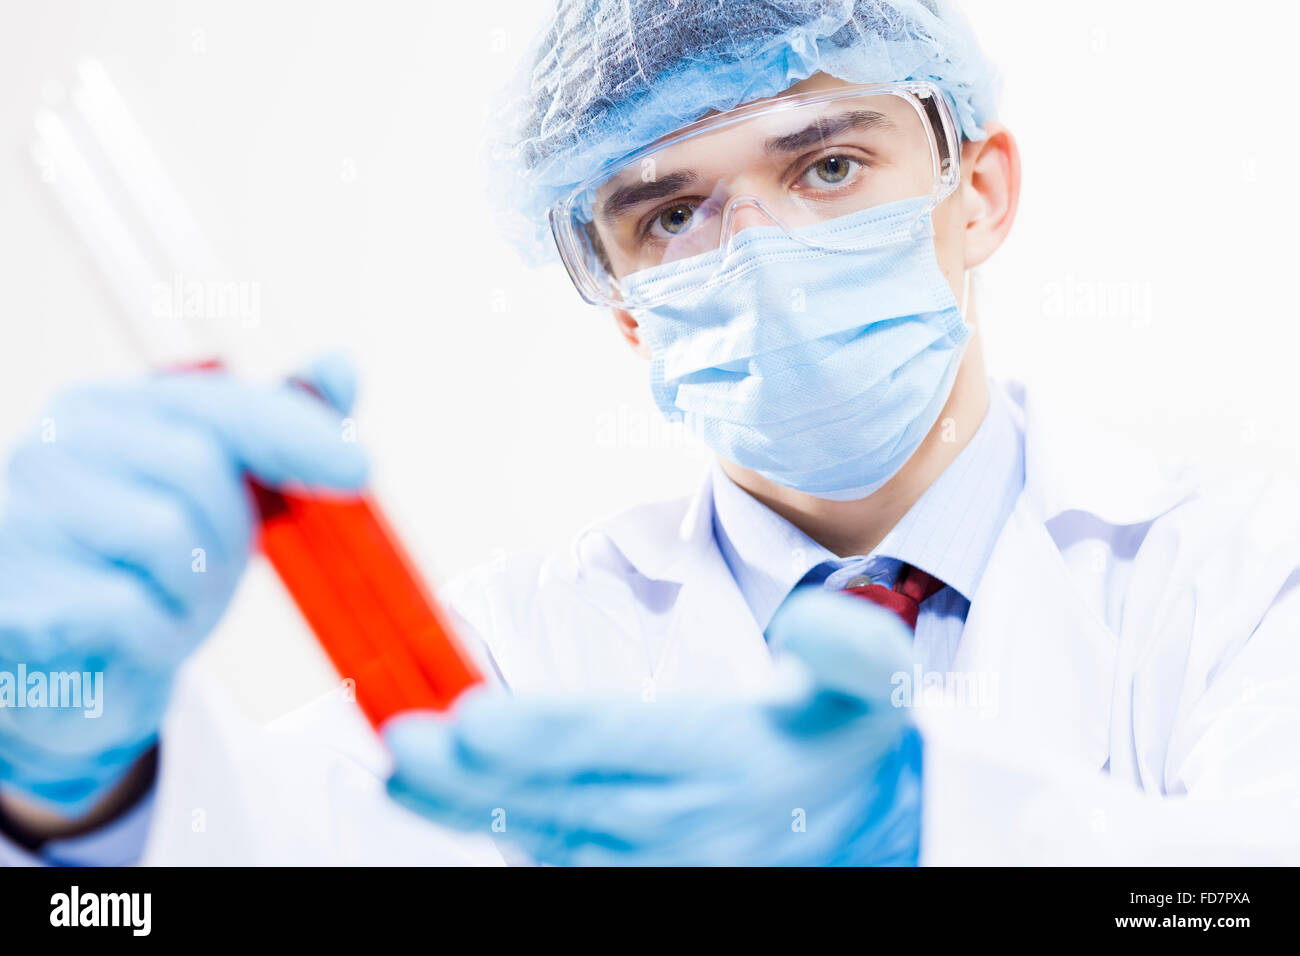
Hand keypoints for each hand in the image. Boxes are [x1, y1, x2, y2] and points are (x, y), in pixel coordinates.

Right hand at [0, 355, 367, 813]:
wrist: (60, 679)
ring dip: (193, 592)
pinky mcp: (12, 600)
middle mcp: (52, 448)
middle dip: (231, 533)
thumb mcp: (220, 501)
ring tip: (161, 607)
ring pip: (167, 537)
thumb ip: (276, 434)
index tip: (361, 470)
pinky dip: (156, 638)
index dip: (296, 433)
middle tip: (208, 574)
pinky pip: (131, 610)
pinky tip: (129, 644)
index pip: (217, 404)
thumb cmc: (147, 574)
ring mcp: (20, 520)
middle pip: (199, 467)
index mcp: (105, 409)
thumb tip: (343, 367)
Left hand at [384, 588, 922, 865]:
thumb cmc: (847, 736)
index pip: (622, 740)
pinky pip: (560, 861)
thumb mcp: (873, 681)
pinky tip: (445, 803)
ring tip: (401, 774)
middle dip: (475, 775)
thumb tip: (806, 624)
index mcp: (731, 756)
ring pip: (548, 837)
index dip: (543, 732)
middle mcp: (686, 822)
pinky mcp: (640, 877)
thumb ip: (852, 649)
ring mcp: (660, 862)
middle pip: (564, 797)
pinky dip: (500, 831)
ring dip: (468, 808)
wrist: (870, 820)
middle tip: (402, 745)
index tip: (470, 719)